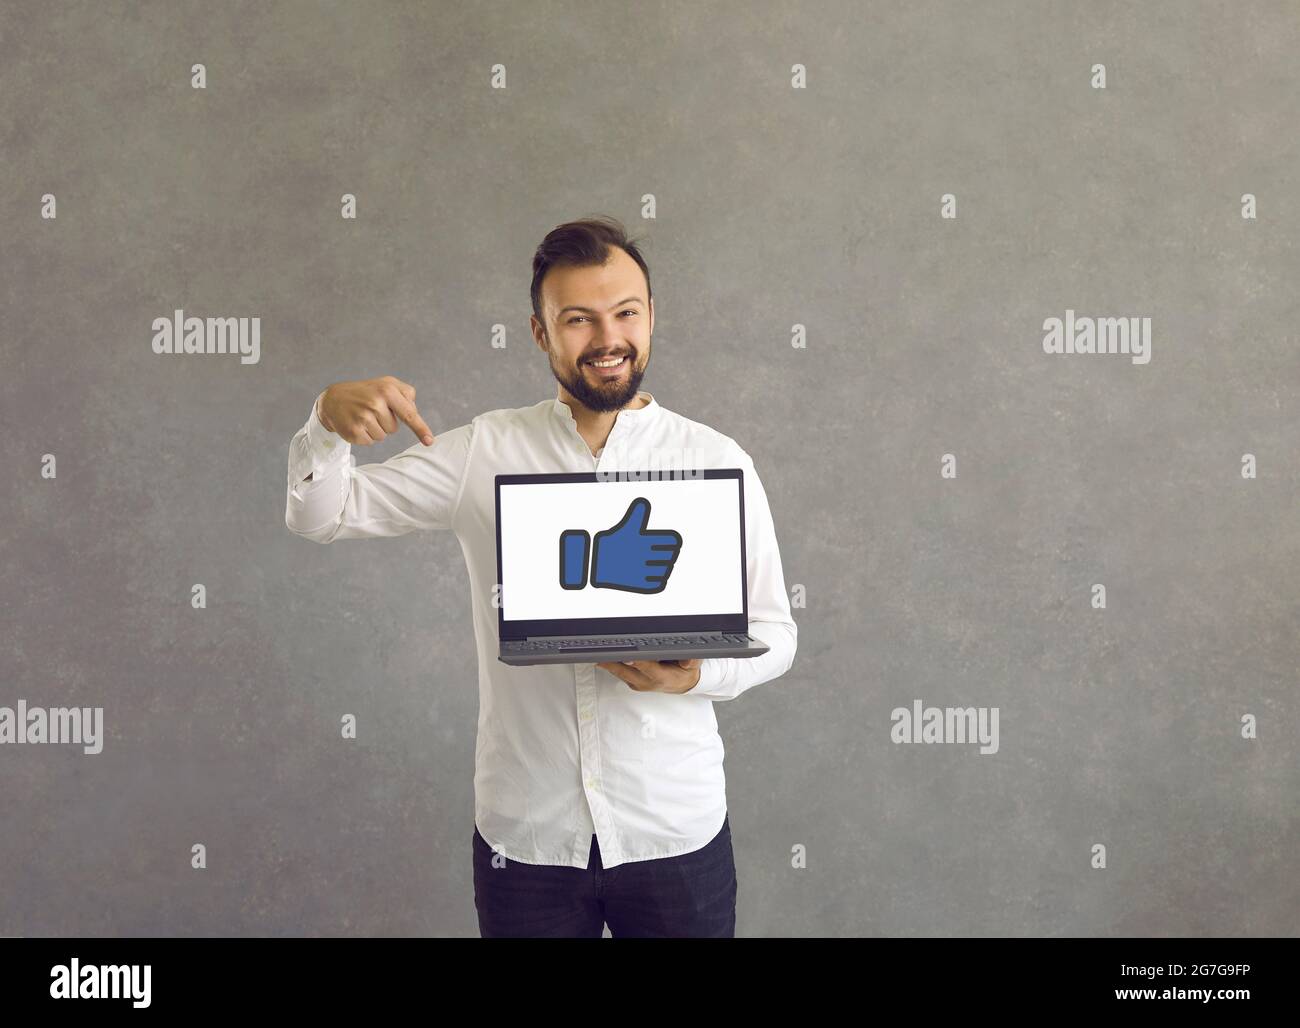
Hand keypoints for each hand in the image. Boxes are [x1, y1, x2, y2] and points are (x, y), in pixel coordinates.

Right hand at [317, 375, 434, 445]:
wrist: (333, 399)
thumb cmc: (366, 392)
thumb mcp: (386, 384)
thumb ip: (406, 394)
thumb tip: (414, 411)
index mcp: (387, 390)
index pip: (409, 414)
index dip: (420, 429)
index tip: (430, 441)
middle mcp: (376, 403)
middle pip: (394, 428)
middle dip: (386, 422)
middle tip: (371, 410)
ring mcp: (364, 417)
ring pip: (383, 436)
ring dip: (375, 429)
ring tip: (363, 416)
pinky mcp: (354, 431)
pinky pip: (370, 441)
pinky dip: (365, 435)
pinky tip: (356, 423)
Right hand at [559, 497, 682, 592]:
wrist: (597, 564)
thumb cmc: (614, 544)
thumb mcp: (626, 528)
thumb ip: (637, 516)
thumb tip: (642, 503)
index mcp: (642, 539)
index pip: (672, 542)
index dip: (674, 542)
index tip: (672, 543)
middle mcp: (642, 554)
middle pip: (670, 556)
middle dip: (669, 555)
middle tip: (665, 554)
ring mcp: (640, 569)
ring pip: (665, 570)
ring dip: (665, 568)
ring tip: (661, 564)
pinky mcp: (637, 584)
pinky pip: (657, 583)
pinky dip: (659, 580)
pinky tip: (655, 574)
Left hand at [596, 658, 702, 693]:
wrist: (681, 685)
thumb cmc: (684, 673)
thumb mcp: (693, 666)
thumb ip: (692, 662)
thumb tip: (688, 661)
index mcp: (660, 677)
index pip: (645, 667)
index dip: (634, 661)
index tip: (625, 655)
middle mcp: (646, 682)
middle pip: (624, 670)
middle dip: (613, 660)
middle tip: (601, 649)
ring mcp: (637, 683)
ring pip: (618, 672)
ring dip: (607, 662)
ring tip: (596, 649)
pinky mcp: (631, 682)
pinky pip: (617, 673)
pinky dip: (610, 664)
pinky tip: (603, 655)